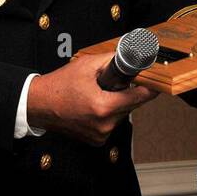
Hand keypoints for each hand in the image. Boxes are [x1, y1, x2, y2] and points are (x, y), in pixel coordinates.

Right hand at [29, 53, 157, 145]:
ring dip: (117, 104)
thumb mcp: (87, 66)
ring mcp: (100, 134)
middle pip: (130, 106)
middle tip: (116, 83)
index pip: (140, 98)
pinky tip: (94, 106)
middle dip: (128, 93)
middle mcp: (104, 124)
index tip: (157, 82)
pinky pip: (111, 123)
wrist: (39, 105)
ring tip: (99, 94)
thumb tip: (130, 55)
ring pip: (121, 115)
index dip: (150, 88)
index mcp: (104, 107)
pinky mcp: (96, 140)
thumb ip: (112, 60)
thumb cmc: (59, 86)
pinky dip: (108, 114)